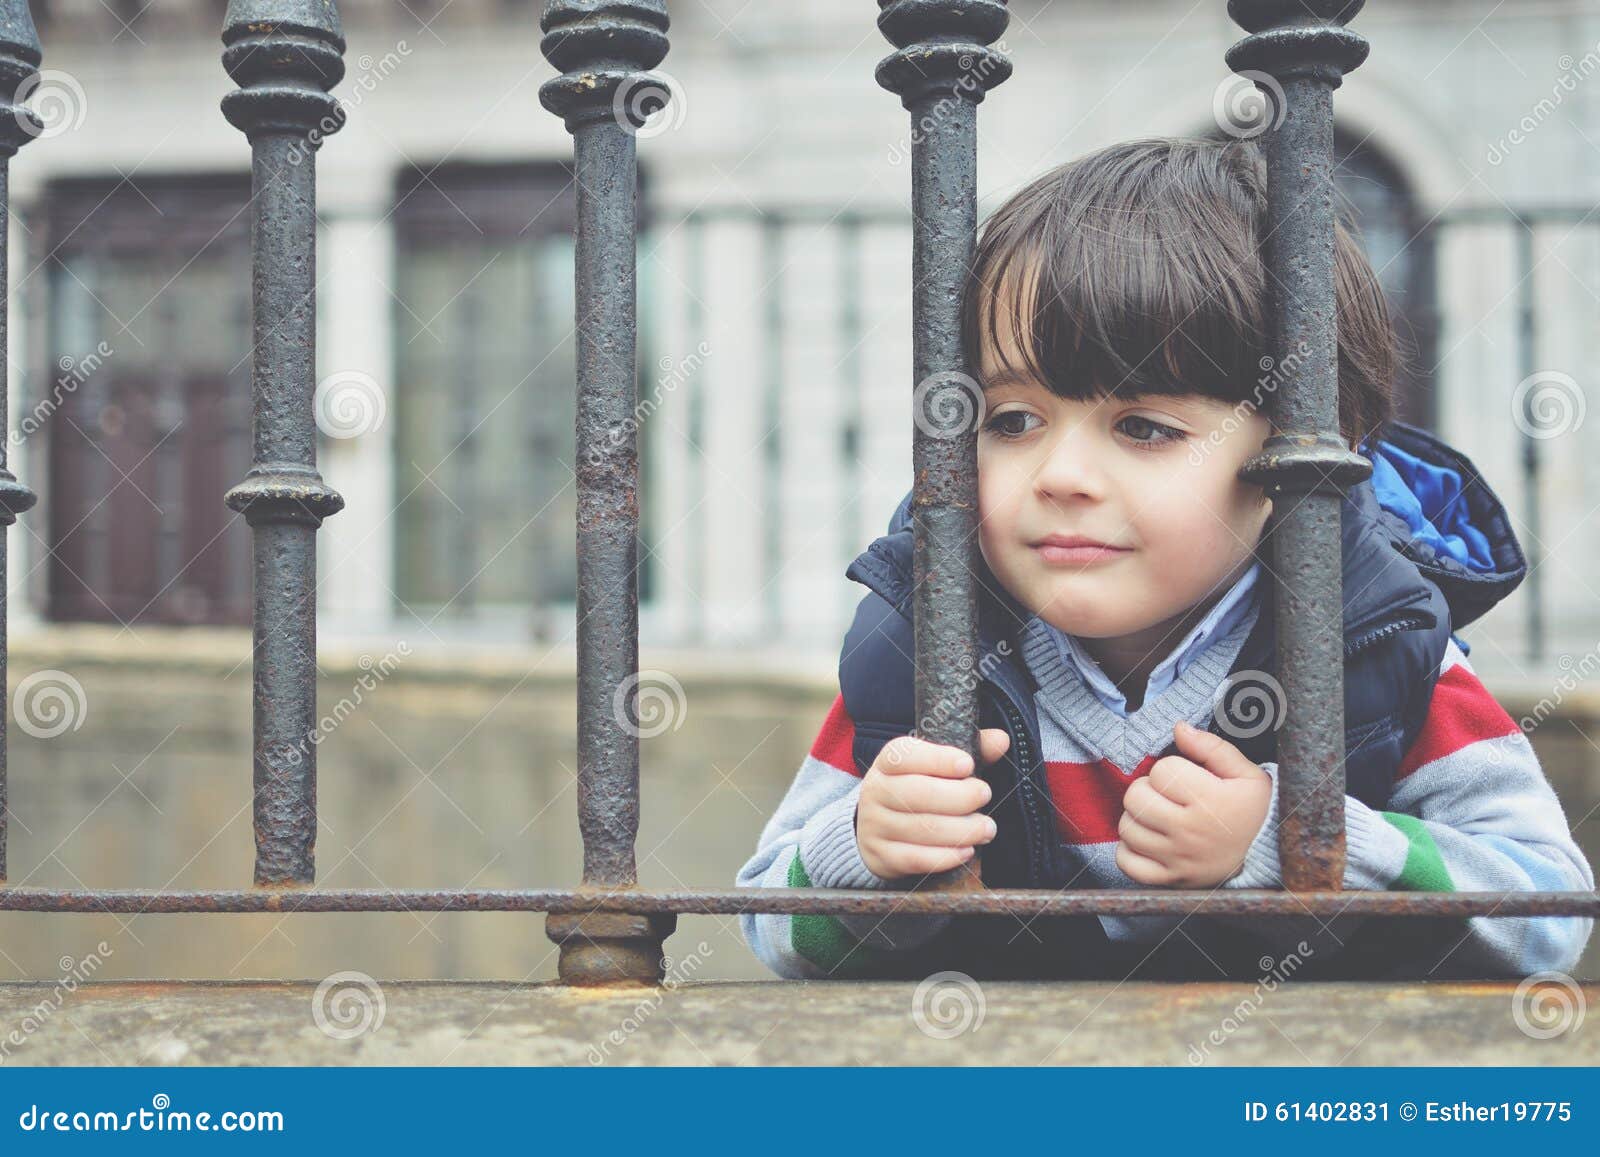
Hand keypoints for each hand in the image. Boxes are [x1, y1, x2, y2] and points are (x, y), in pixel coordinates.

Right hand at [855, 729, 1007, 879]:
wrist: (876, 830)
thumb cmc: (917, 790)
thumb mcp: (937, 766)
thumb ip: (970, 751)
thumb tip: (1001, 740)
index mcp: (888, 762)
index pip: (906, 755)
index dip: (938, 759)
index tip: (968, 765)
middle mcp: (876, 791)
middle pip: (919, 793)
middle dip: (960, 796)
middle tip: (985, 796)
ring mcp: (875, 825)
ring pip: (922, 828)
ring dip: (962, 830)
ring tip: (986, 828)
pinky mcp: (882, 856)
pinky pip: (916, 859)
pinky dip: (946, 856)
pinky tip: (967, 851)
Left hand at [1114, 718, 1272, 888]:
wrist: (1265, 857)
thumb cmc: (1252, 811)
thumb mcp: (1247, 774)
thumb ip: (1212, 747)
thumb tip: (1178, 728)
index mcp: (1210, 801)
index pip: (1161, 770)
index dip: (1170, 769)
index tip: (1186, 780)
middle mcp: (1190, 832)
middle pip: (1135, 797)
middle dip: (1148, 790)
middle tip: (1167, 796)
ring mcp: (1177, 859)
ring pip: (1127, 827)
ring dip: (1138, 817)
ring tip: (1159, 816)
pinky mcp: (1168, 880)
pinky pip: (1126, 862)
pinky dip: (1130, 850)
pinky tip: (1150, 840)